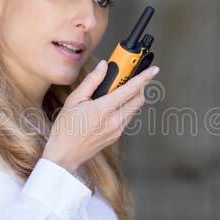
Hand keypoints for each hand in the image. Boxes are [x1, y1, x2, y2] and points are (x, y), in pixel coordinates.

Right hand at [42, 60, 159, 172]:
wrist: (65, 154)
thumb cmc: (66, 127)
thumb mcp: (74, 100)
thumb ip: (92, 81)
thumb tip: (103, 66)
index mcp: (103, 110)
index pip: (131, 90)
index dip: (144, 77)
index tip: (153, 69)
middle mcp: (114, 121)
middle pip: (139, 100)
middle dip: (140, 86)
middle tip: (132, 77)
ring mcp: (117, 130)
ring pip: (134, 109)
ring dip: (132, 97)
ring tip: (118, 90)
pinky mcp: (116, 136)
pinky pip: (127, 118)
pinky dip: (125, 107)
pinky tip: (112, 104)